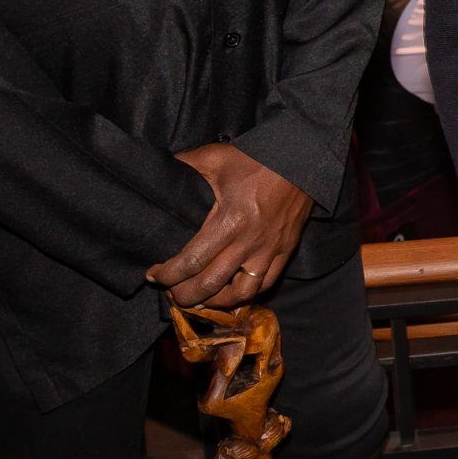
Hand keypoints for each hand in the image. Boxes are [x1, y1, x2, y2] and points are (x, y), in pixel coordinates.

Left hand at [144, 144, 313, 308]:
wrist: (303, 157)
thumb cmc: (258, 157)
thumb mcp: (216, 157)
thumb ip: (185, 165)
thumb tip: (162, 168)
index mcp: (229, 221)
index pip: (191, 262)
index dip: (168, 275)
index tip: (154, 275)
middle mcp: (249, 242)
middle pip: (209, 284)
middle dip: (183, 294)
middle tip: (171, 291)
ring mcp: (269, 249)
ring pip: (239, 293)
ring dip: (215, 301)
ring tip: (201, 298)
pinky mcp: (285, 250)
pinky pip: (265, 284)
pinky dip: (246, 294)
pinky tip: (232, 291)